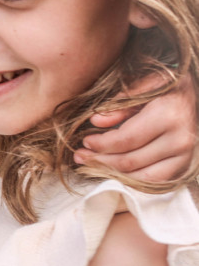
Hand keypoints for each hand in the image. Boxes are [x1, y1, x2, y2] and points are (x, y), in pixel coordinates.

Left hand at [76, 74, 196, 182]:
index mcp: (168, 115)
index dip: (101, 144)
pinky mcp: (185, 165)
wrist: (194, 93)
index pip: (126, 140)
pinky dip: (133, 179)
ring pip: (143, 177)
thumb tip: (96, 121)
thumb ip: (119, 104)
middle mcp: (180, 139)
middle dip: (100, 161)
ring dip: (113, 174)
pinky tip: (113, 171)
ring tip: (91, 165)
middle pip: (131, 161)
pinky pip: (156, 181)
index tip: (85, 142)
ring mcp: (186, 155)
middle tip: (79, 156)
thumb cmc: (164, 85)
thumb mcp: (142, 84)